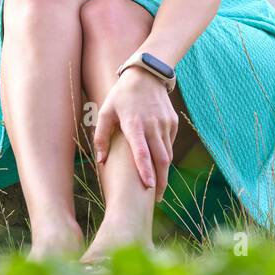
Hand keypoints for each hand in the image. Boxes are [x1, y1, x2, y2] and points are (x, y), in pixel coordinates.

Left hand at [93, 64, 178, 189]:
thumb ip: (101, 137)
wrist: (146, 75)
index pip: (142, 152)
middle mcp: (153, 125)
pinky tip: (158, 161)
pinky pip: (170, 143)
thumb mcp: (105, 112)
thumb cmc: (121, 95)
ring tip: (158, 186)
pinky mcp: (173, 122)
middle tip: (156, 199)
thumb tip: (101, 161)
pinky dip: (165, 154)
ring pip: (167, 153)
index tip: (150, 187)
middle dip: (161, 181)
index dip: (146, 170)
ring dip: (164, 171)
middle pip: (161, 158)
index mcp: (134, 124)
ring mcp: (165, 124)